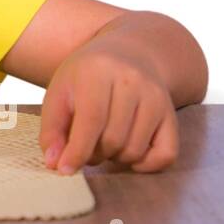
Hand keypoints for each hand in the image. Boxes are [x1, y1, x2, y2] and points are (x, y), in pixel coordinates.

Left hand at [39, 36, 178, 173]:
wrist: (128, 54)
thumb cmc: (87, 77)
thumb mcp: (60, 92)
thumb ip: (52, 128)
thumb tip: (53, 163)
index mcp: (98, 71)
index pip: (92, 120)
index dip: (77, 150)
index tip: (65, 170)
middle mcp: (132, 81)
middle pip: (113, 139)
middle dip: (94, 154)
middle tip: (85, 147)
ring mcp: (156, 97)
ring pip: (135, 150)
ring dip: (115, 158)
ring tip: (104, 143)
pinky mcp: (171, 113)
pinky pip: (166, 154)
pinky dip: (146, 165)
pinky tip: (129, 153)